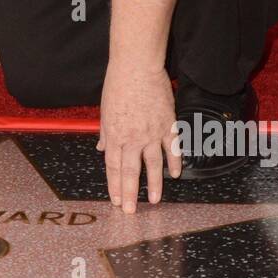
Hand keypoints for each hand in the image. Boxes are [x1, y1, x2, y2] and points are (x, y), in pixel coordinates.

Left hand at [97, 62, 179, 212]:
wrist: (136, 67)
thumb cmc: (117, 85)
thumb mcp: (105, 111)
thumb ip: (105, 133)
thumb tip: (102, 148)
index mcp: (114, 135)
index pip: (114, 166)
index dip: (114, 185)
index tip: (116, 200)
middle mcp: (132, 137)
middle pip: (131, 171)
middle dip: (130, 193)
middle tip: (131, 211)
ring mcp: (151, 132)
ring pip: (154, 164)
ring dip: (155, 184)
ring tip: (155, 200)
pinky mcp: (167, 123)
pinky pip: (172, 147)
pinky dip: (174, 161)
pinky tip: (175, 173)